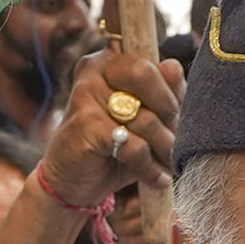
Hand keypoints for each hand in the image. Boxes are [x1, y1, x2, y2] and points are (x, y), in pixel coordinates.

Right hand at [32, 51, 178, 218]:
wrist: (71, 181)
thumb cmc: (113, 146)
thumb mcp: (146, 116)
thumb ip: (164, 91)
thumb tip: (173, 67)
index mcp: (108, 61)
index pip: (152, 63)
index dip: (171, 93)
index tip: (173, 119)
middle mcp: (93, 71)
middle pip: (145, 74)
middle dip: (168, 111)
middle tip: (173, 139)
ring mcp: (86, 95)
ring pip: (146, 118)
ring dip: (164, 148)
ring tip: (167, 165)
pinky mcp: (86, 125)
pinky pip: (135, 146)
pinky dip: (149, 167)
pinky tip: (155, 178)